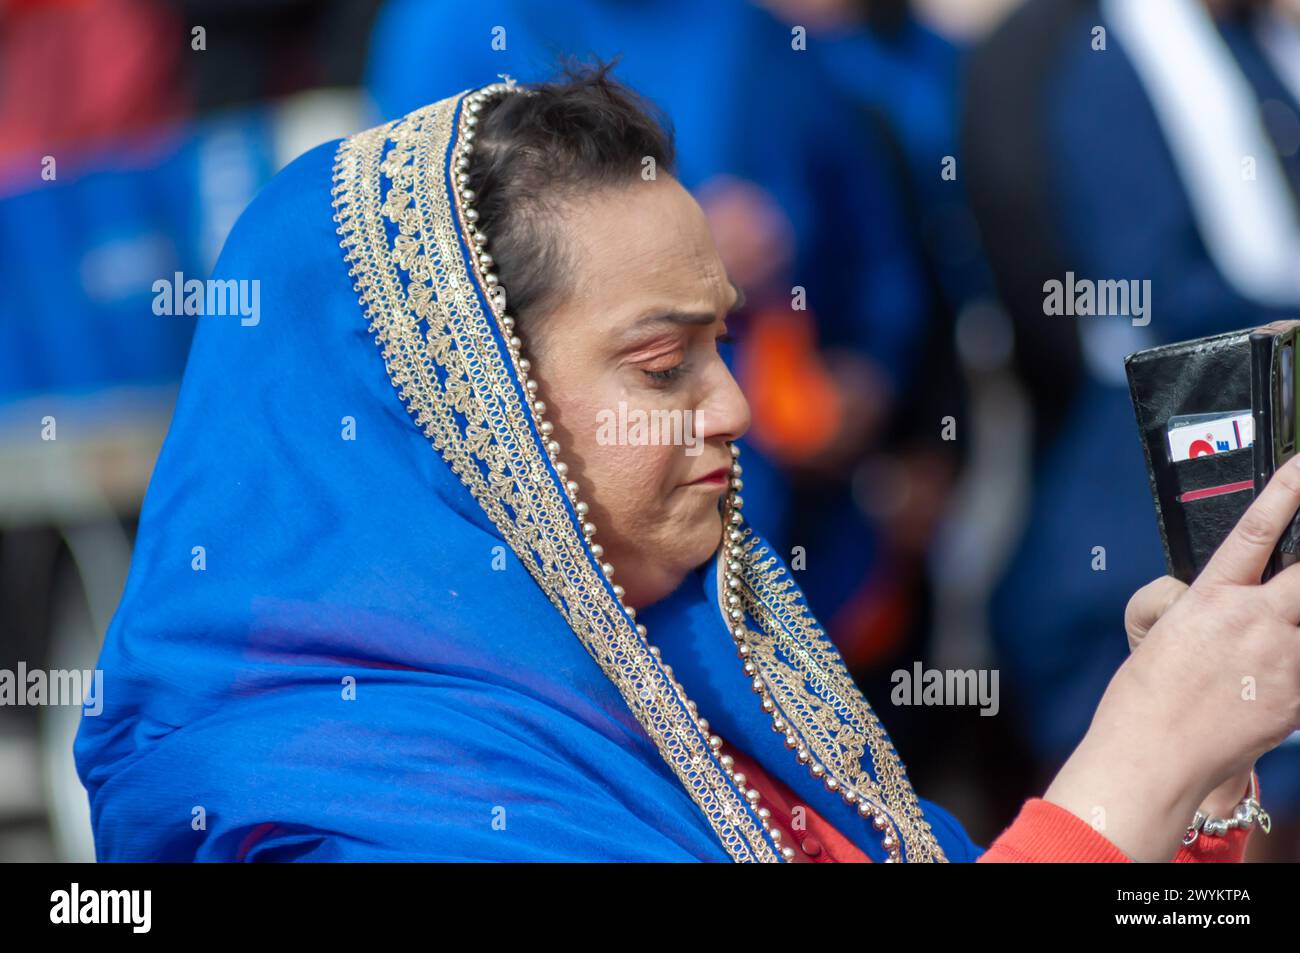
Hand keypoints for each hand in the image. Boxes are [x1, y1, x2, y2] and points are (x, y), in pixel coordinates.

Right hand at [1046, 459, 1299, 859]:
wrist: (1153, 757)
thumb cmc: (1145, 700)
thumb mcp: (1164, 634)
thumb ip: (1211, 608)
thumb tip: (1237, 604)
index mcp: (1211, 599)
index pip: (1257, 531)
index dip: (1287, 492)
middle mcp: (1255, 623)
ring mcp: (1284, 661)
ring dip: (1298, 616)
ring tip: (1277, 626)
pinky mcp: (1299, 699)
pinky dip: (1298, 658)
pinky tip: (1273, 672)